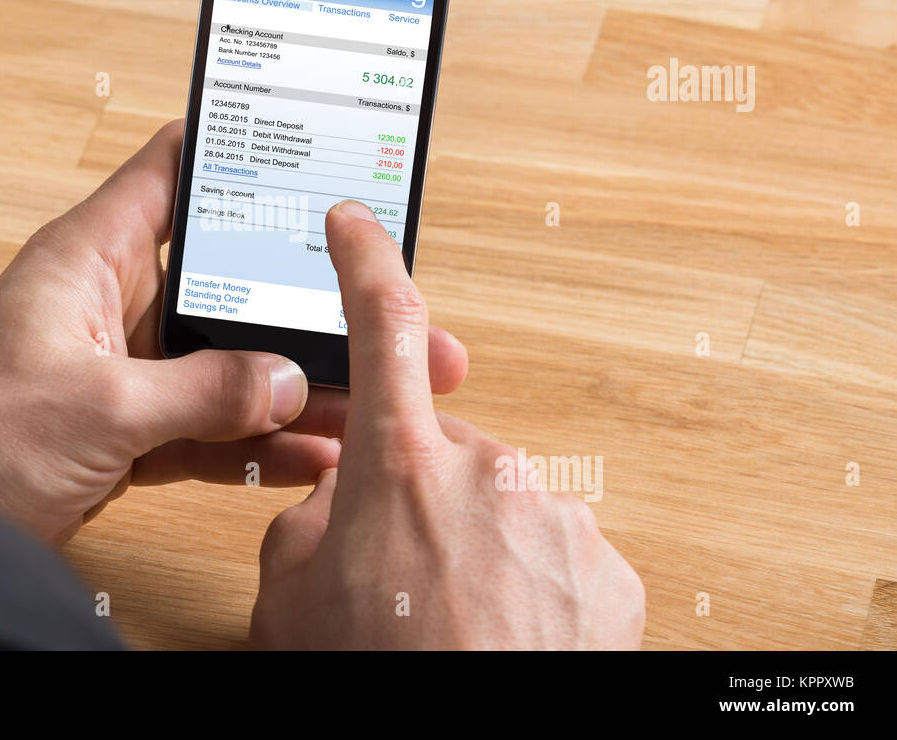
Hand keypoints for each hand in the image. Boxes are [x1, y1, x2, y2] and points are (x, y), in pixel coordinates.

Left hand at [0, 121, 468, 544]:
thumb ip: (199, 390)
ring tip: (365, 389)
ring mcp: (121, 369)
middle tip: (372, 303)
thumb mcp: (95, 405)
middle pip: (223, 281)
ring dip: (290, 381)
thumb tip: (283, 380)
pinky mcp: (124, 430)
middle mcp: (109, 302)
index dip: (236, 154)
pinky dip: (254, 441)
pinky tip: (307, 451)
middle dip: (298, 298)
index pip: (171, 174)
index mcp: (88, 257)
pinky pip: (207, 425)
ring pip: (224, 361)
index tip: (308, 152)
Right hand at [251, 200, 644, 648]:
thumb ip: (308, 518)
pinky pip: (553, 552)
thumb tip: (336, 499)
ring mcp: (556, 518)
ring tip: (446, 620)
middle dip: (414, 492)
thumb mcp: (289, 595)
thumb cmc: (380, 673)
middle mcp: (489, 472)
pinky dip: (525, 584)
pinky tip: (501, 634)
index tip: (358, 223)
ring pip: (498, 506)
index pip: (383, 327)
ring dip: (471, 547)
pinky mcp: (607, 569)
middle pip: (440, 448)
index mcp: (401, 465)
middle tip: (394, 573)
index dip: (366, 263)